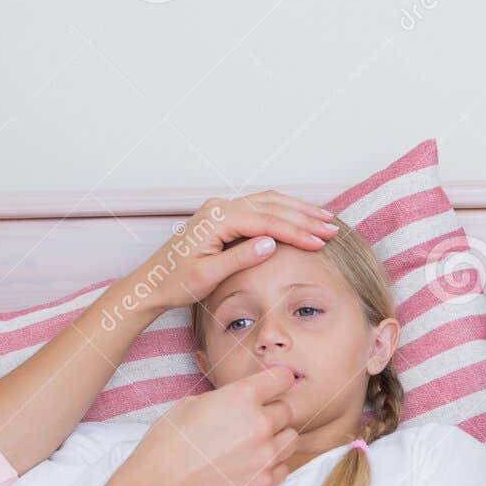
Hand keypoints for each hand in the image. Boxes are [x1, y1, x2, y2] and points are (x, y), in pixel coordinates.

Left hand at [126, 192, 336, 311]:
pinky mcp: (224, 216)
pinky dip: (283, 211)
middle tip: (332, 229)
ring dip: (298, 211)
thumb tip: (271, 242)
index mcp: (216, 219)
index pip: (266, 222)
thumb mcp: (208, 275)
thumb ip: (240, 258)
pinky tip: (300, 216)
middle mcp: (220, 208)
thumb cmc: (176, 282)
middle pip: (272, 207)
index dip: (296, 232)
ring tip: (325, 220)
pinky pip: (260, 207)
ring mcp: (222, 209)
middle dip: (304, 218)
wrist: (152, 283)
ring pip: (268, 203)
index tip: (320, 242)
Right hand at [127, 366, 298, 485]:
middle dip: (273, 412)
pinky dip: (272, 465)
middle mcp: (261, 423)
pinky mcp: (264, 483)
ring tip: (254, 445)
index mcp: (243, 396)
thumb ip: (226, 398)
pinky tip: (251, 465)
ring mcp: (266, 455)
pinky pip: (283, 468)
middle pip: (288, 410)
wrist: (160, 485)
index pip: (282, 378)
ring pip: (291, 439)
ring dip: (277, 439)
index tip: (272, 387)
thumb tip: (240, 399)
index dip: (276, 381)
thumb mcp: (192, 403)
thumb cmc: (168, 442)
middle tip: (251, 422)